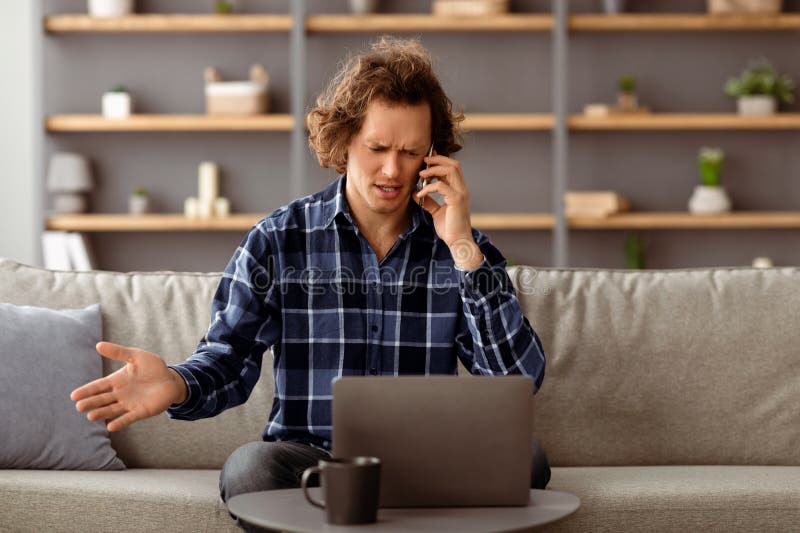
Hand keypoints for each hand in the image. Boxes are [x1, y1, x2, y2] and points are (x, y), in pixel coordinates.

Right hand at [70, 342, 185, 431]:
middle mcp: (120, 394)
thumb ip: (119, 352)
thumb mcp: (136, 356)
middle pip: (102, 399)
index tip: (73, 396)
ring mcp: (130, 403)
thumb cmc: (153, 367)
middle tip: (79, 407)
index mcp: (117, 380)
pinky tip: (111, 427)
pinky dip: (120, 422)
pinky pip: (129, 418)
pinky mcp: (141, 411)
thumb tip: (98, 345)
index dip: (87, 391)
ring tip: (91, 416)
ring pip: (112, 409)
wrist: (171, 380)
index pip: (99, 386)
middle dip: (91, 403)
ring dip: (102, 413)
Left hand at [416, 154, 482, 269]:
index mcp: (459, 190)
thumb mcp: (437, 212)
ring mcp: (461, 193)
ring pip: (450, 170)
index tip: (427, 161)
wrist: (458, 242)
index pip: (452, 169)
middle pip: (453, 164)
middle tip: (424, 161)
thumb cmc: (450, 229)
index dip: (440, 162)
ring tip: (421, 173)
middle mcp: (462, 189)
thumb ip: (429, 202)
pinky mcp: (456, 200)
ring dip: (434, 169)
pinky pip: (441, 186)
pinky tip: (420, 194)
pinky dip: (428, 188)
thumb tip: (417, 194)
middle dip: (438, 159)